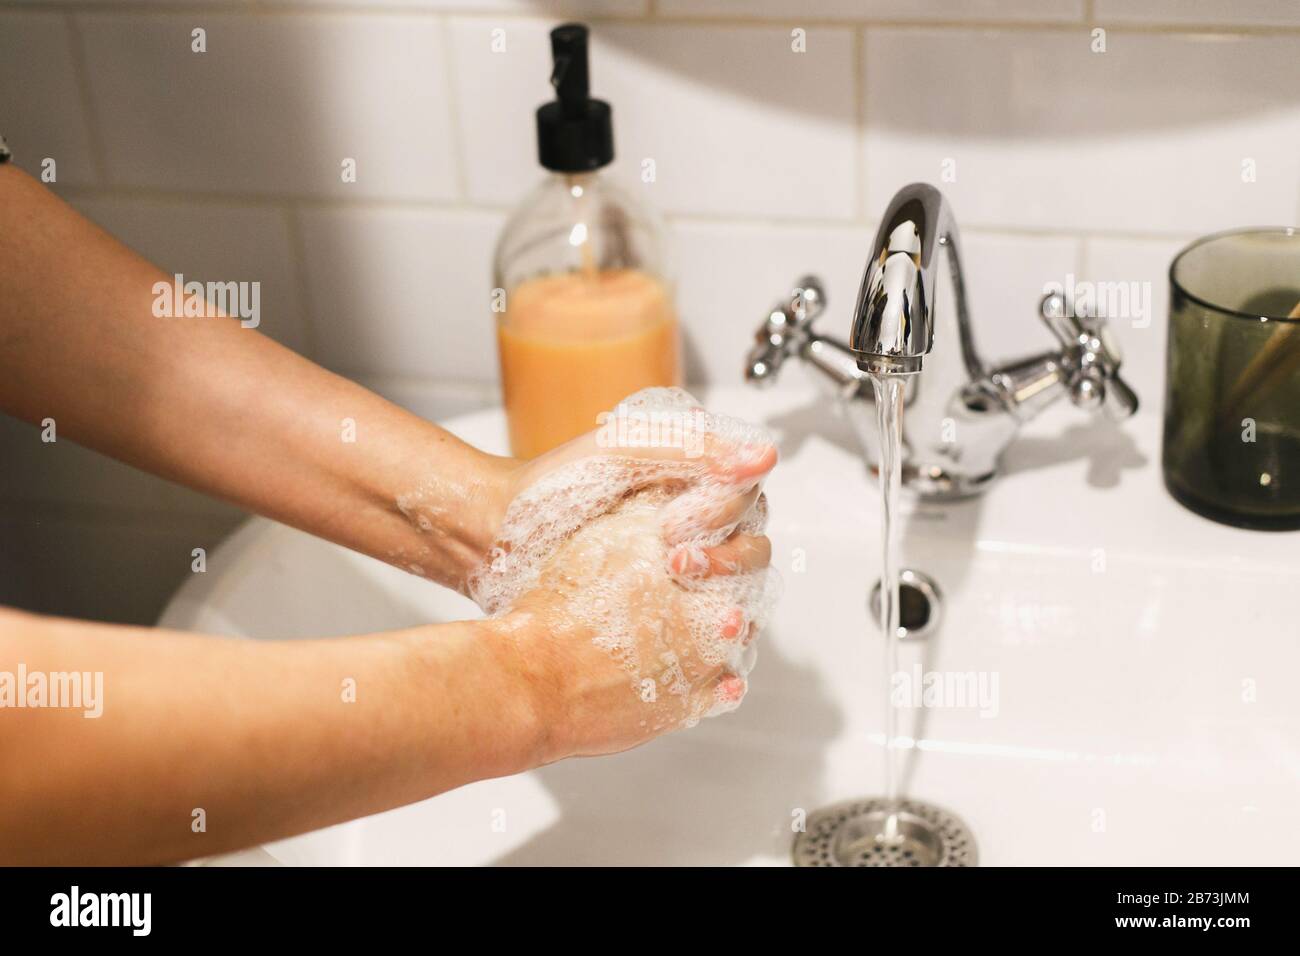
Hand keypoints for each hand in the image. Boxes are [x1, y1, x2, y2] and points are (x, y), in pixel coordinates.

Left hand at [470, 389, 778, 760]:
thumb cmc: (551, 487)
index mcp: (693, 485)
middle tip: (676, 564)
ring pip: (740, 598)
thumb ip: (692, 449)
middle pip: (752, 551)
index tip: (676, 523)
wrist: (494, 539)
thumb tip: (764, 457)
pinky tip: (709, 661)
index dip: (725, 513)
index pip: (748, 500)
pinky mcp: (662, 620)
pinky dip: (717, 651)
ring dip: (728, 607)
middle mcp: (695, 532)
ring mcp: (679, 580)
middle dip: (727, 561)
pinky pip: (708, 638)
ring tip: (689, 611)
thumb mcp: (621, 450)